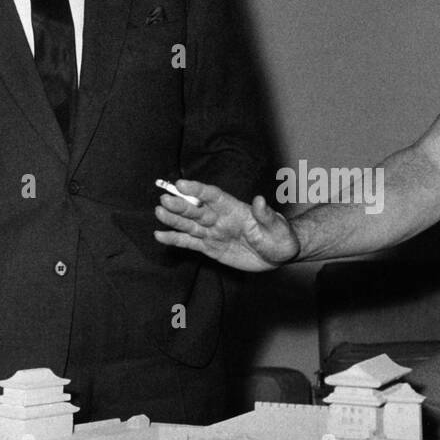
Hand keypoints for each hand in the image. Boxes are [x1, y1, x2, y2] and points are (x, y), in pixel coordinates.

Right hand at [153, 180, 298, 271]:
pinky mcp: (210, 247)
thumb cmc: (281, 237)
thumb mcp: (277, 228)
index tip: (181, 184)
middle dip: (181, 205)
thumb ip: (266, 215)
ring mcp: (213, 232)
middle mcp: (220, 218)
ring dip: (174, 219)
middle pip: (197, 209)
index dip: (198, 189)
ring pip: (190, 224)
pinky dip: (175, 239)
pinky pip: (189, 242)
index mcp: (235, 209)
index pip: (213, 196)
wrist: (278, 254)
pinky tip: (159, 235)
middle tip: (164, 200)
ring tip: (158, 212)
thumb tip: (260, 200)